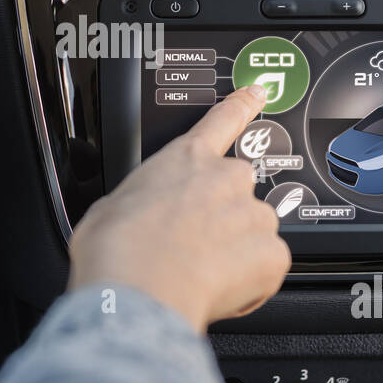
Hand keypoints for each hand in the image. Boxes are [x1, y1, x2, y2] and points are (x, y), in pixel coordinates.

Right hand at [67, 84, 290, 331]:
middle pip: (238, 192)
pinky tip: (218, 289)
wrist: (136, 289)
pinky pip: (267, 267)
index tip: (258, 92)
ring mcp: (253, 216)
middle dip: (222, 218)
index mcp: (186, 159)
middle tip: (192, 247)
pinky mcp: (271, 255)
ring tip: (200, 274)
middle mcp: (227, 179)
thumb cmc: (116, 248)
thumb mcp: (112, 205)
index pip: (224, 120)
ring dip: (235, 251)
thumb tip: (138, 214)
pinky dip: (250, 281)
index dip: (243, 105)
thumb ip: (142, 198)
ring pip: (254, 232)